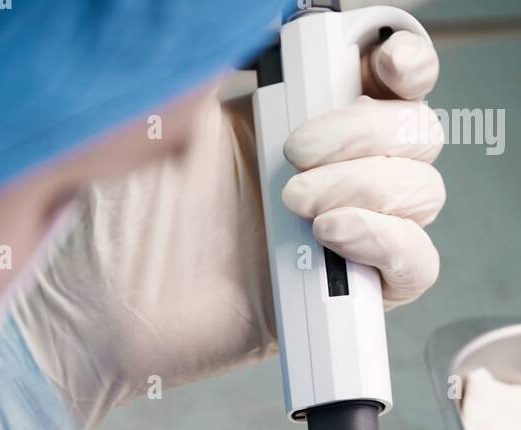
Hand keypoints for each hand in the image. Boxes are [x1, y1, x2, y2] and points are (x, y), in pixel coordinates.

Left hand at [12, 29, 442, 429]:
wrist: (97, 309)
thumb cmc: (113, 217)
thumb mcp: (167, 113)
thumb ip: (224, 65)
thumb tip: (271, 17)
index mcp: (293, 116)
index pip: (388, 78)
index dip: (406, 62)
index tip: (386, 63)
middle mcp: (327, 173)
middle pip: (417, 133)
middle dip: (370, 132)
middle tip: (294, 154)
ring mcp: (339, 236)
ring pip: (424, 194)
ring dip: (374, 187)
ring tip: (298, 206)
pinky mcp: (340, 301)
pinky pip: (415, 267)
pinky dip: (392, 244)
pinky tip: (334, 236)